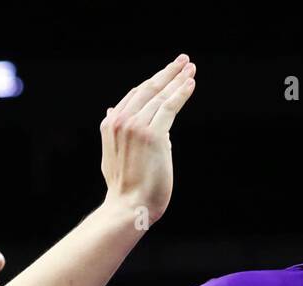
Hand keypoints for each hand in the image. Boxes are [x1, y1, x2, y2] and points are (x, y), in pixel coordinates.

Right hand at [99, 54, 195, 226]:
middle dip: (167, 73)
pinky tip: (190, 84)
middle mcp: (121, 121)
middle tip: (183, 61)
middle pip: (148, 89)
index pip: (135, 96)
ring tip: (191, 69)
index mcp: (111, 125)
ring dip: (178, 80)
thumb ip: (114, 134)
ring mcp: (136, 126)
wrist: (129, 207)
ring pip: (160, 96)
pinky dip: (181, 94)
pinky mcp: (153, 135)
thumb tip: (110, 111)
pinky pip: (169, 107)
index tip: (167, 75)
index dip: (153, 83)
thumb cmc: (124, 190)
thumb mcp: (112, 157)